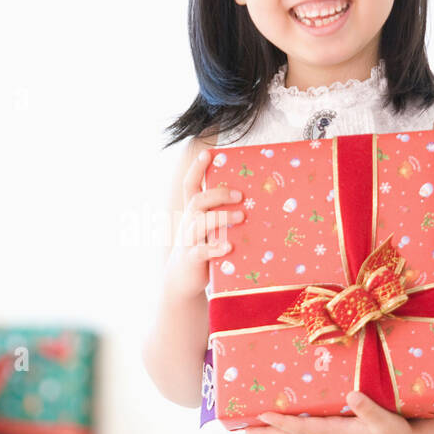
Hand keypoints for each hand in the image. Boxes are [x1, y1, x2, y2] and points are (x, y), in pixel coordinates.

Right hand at [164, 147, 246, 300]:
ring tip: (241, 217)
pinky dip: (215, 248)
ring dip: (221, 217)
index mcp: (192, 212)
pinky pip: (201, 251)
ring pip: (200, 223)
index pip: (189, 184)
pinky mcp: (192, 259)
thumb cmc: (202, 248)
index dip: (196, 168)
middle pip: (198, 200)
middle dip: (218, 194)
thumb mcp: (208, 229)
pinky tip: (229, 246)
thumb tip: (251, 201)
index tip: (207, 153)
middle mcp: (188, 222)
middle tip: (241, 195)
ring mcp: (188, 240)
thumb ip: (220, 214)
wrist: (182, 280)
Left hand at [243, 390, 419, 433]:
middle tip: (244, 431)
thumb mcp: (385, 420)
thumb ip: (368, 408)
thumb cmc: (394, 433)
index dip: (283, 422)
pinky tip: (281, 430)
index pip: (304, 428)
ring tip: (253, 432)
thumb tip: (351, 395)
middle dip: (269, 433)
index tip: (264, 414)